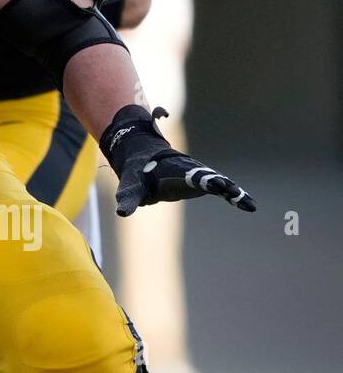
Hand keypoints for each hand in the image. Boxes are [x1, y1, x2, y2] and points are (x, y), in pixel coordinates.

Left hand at [103, 105, 255, 215]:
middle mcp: (190, 171)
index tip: (214, 182)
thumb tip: (122, 213)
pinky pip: (221, 189)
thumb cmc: (137, 173)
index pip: (190, 175)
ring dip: (233, 191)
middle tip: (234, 191)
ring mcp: (199, 176)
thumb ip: (128, 198)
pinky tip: (249, 206)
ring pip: (219, 183)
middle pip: (209, 177)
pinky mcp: (203, 183)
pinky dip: (234, 196)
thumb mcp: (130, 185)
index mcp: (173, 171)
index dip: (202, 179)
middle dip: (221, 184)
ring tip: (248, 203)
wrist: (145, 159)